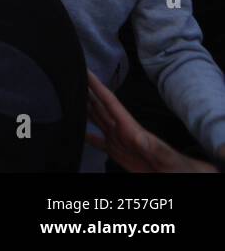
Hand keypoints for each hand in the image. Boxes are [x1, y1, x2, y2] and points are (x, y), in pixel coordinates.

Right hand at [85, 71, 217, 172]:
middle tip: (72, 79)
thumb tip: (137, 136)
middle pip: (100, 107)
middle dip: (87, 92)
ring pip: (97, 120)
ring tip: (71, 98)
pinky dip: (88, 135)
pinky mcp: (117, 153)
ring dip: (85, 109)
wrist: (178, 178)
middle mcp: (121, 131)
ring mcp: (119, 141)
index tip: (86, 72)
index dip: (97, 86)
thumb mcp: (165, 156)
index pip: (110, 102)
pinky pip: (99, 142)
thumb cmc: (176, 168)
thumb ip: (152, 146)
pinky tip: (79, 131)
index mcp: (130, 128)